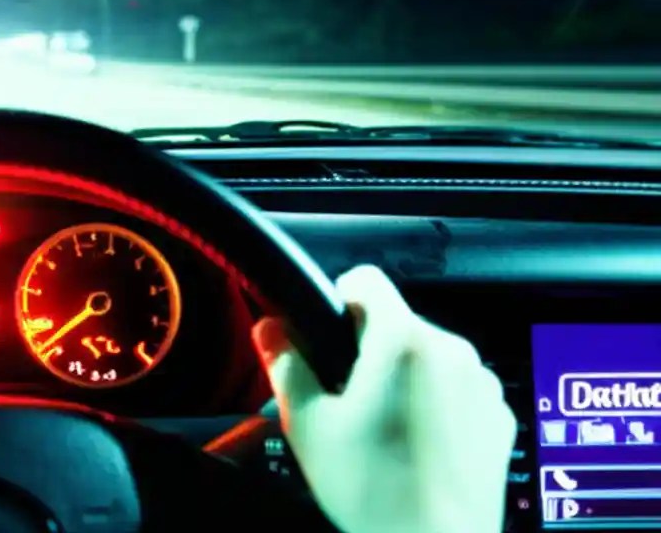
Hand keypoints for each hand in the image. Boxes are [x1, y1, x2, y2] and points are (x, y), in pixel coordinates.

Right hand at [252, 265, 516, 532]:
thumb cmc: (373, 490)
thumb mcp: (308, 424)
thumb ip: (284, 364)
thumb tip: (269, 329)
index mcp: (404, 340)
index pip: (365, 280)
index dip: (337, 299)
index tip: (326, 336)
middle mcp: (453, 351)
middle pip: (397, 322)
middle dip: (369, 350)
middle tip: (345, 402)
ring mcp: (483, 384)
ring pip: (428, 357)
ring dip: (403, 377)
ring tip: (381, 430)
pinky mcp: (500, 416)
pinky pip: (457, 390)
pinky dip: (435, 404)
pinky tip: (414, 446)